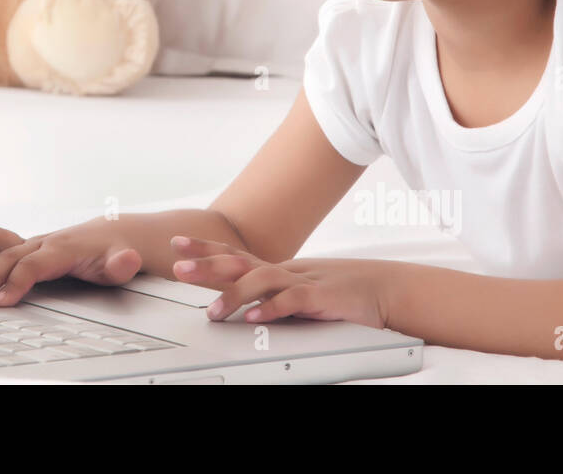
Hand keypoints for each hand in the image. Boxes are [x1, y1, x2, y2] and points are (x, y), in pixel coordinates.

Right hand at [0, 222, 141, 307]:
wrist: (116, 234)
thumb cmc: (115, 251)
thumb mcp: (124, 261)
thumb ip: (123, 264)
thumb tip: (127, 260)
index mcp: (62, 248)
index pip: (32, 267)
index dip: (15, 284)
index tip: (0, 304)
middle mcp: (44, 242)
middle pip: (10, 258)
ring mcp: (34, 243)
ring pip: (0, 241)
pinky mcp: (28, 247)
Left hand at [169, 236, 388, 329]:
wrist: (384, 288)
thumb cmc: (341, 291)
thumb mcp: (299, 290)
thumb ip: (272, 294)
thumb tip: (242, 304)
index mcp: (276, 269)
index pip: (234, 254)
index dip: (205, 248)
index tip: (177, 243)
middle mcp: (284, 270)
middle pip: (238, 262)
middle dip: (206, 264)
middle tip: (178, 267)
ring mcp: (302, 280)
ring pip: (261, 280)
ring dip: (234, 295)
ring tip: (213, 312)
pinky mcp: (321, 297)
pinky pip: (292, 300)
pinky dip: (271, 308)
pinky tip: (255, 318)